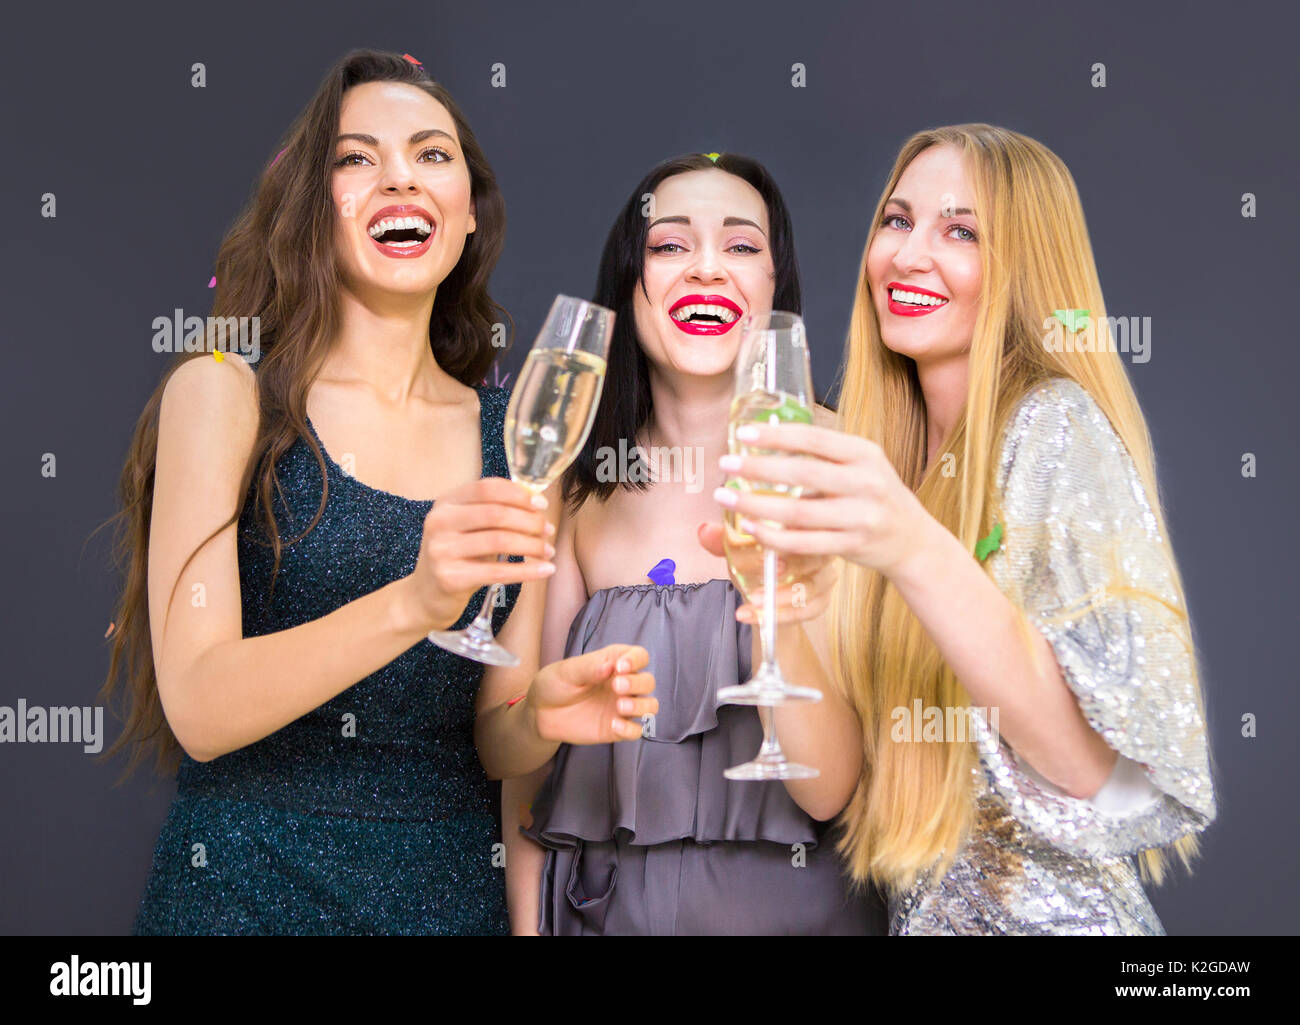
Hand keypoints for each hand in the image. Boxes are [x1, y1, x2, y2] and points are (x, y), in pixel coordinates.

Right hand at [406, 477, 556, 630]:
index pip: (487, 488)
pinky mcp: (450, 578)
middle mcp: (439, 522)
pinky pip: (497, 572)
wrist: (425, 596)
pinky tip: (545, 570)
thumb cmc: (457, 557)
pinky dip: (527, 570)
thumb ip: (495, 512)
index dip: (519, 494)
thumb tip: (537, 503)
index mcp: (446, 503)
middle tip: (547, 530)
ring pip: (500, 541)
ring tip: (548, 551)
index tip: (541, 504)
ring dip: (532, 545)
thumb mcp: (468, 528)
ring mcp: (442, 550)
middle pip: (497, 513)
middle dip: (530, 521)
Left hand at [529, 644, 656, 743]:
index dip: (636, 660)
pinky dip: (630, 729)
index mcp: (614, 663)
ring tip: (620, 706)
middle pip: (648, 681)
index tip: (620, 667)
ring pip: (649, 706)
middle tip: (616, 687)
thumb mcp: (568, 671)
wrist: (541, 713)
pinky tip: (614, 725)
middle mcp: (624, 684)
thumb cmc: (556, 684)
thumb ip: (589, 667)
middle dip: (637, 683)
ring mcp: (621, 707)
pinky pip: (635, 731)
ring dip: (641, 706)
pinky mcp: (616, 729)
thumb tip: (610, 666)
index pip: (639, 656)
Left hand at [697, 522, 837, 625]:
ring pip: (811, 587)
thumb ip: (723, 540)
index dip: (789, 530)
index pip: (804, 524)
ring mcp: (824, 577)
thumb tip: (704, 530)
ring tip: (753, 600)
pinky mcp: (821, 601)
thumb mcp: (738, 550)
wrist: (766, 598)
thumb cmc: (757, 563)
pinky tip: (754, 616)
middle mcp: (820, 549)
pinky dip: (781, 616)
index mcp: (803, 528)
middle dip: (789, 564)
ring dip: (782, 596)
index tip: (766, 537)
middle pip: (814, 555)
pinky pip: (808, 610)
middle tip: (766, 571)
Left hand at [711, 422, 931, 576]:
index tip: (743, 433)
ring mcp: (862, 515)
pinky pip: (805, 542)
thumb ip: (822, 457)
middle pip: (803, 472)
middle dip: (758, 468)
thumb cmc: (874, 496)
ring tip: (727, 498)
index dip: (777, 435)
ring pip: (799, 511)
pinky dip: (774, 537)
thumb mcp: (860, 466)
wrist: (913, 539)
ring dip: (757, 505)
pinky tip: (751, 528)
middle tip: (726, 464)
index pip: (815, 438)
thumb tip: (764, 447)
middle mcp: (866, 481)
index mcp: (864, 453)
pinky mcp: (854, 545)